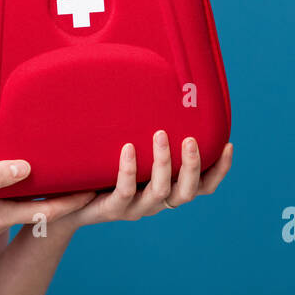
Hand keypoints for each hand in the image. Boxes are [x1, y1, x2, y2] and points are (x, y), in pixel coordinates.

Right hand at [0, 159, 94, 246]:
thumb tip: (27, 168)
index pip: (43, 212)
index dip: (70, 202)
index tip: (94, 190)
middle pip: (32, 212)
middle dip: (54, 197)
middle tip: (76, 175)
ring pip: (11, 212)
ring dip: (28, 197)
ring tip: (45, 174)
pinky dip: (5, 199)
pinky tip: (5, 184)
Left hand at [58, 130, 233, 230]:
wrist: (67, 202)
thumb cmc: (101, 168)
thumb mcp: (128, 149)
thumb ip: (145, 130)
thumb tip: (159, 86)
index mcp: (167, 189)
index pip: (203, 186)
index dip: (219, 169)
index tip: (227, 144)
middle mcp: (156, 202)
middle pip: (187, 192)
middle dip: (192, 165)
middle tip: (189, 138)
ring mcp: (135, 208)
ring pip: (160, 192)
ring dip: (164, 163)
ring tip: (159, 134)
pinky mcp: (111, 209)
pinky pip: (126, 191)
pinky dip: (130, 169)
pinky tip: (128, 148)